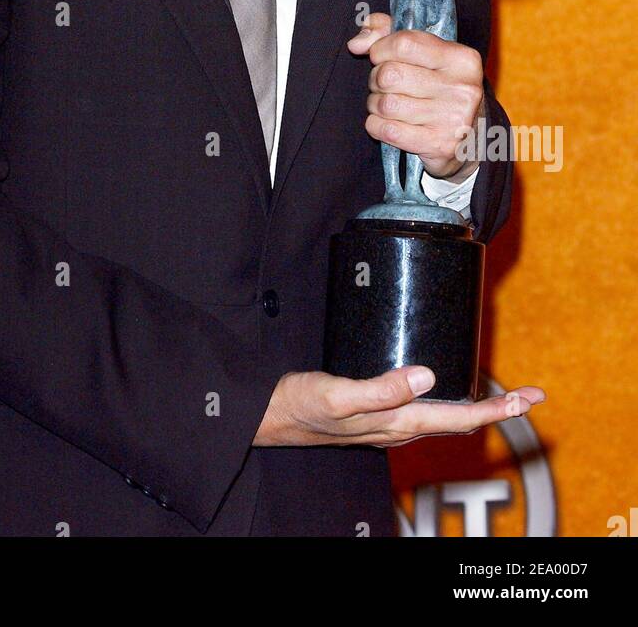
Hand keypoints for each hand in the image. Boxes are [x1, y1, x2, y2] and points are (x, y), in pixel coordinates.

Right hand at [254, 366, 544, 447]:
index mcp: (399, 423)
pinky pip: (425, 413)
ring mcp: (391, 424)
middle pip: (460, 421)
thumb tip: (426, 376)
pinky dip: (448, 403)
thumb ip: (381, 388)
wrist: (275, 415)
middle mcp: (401, 427)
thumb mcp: (340, 394)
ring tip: (502, 395)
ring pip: (445, 419)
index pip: (460, 418)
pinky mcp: (379, 413)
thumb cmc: (304, 405)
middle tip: (530, 395)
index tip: (527, 398)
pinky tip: (443, 388)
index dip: (497, 409)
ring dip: (477, 408)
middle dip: (498, 409)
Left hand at [347, 13, 482, 179]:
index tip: (380, 57)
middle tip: (383, 84)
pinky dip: (376, 125)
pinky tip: (386, 123)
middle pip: (390, 75)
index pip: (404, 44)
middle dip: (376, 79)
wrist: (468, 137)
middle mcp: (461, 88)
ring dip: (375, 104)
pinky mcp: (439, 145)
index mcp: (461, 58)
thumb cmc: (438, 86)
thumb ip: (386, 32)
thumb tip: (357, 43)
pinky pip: (387, 131)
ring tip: (385, 104)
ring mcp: (452, 119)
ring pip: (386, 104)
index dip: (380, 49)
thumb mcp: (424, 52)